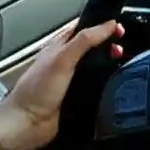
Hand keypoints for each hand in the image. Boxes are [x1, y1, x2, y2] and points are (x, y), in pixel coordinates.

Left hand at [0, 20, 123, 149]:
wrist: (27, 125)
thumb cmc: (37, 91)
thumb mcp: (62, 59)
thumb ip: (85, 40)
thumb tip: (109, 25)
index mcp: (58, 47)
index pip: (82, 29)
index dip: (100, 26)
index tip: (118, 28)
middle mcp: (64, 62)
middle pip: (91, 48)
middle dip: (108, 45)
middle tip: (120, 48)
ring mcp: (70, 81)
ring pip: (94, 67)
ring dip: (108, 64)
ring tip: (122, 63)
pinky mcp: (76, 98)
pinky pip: (95, 86)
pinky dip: (105, 83)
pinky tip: (114, 83)